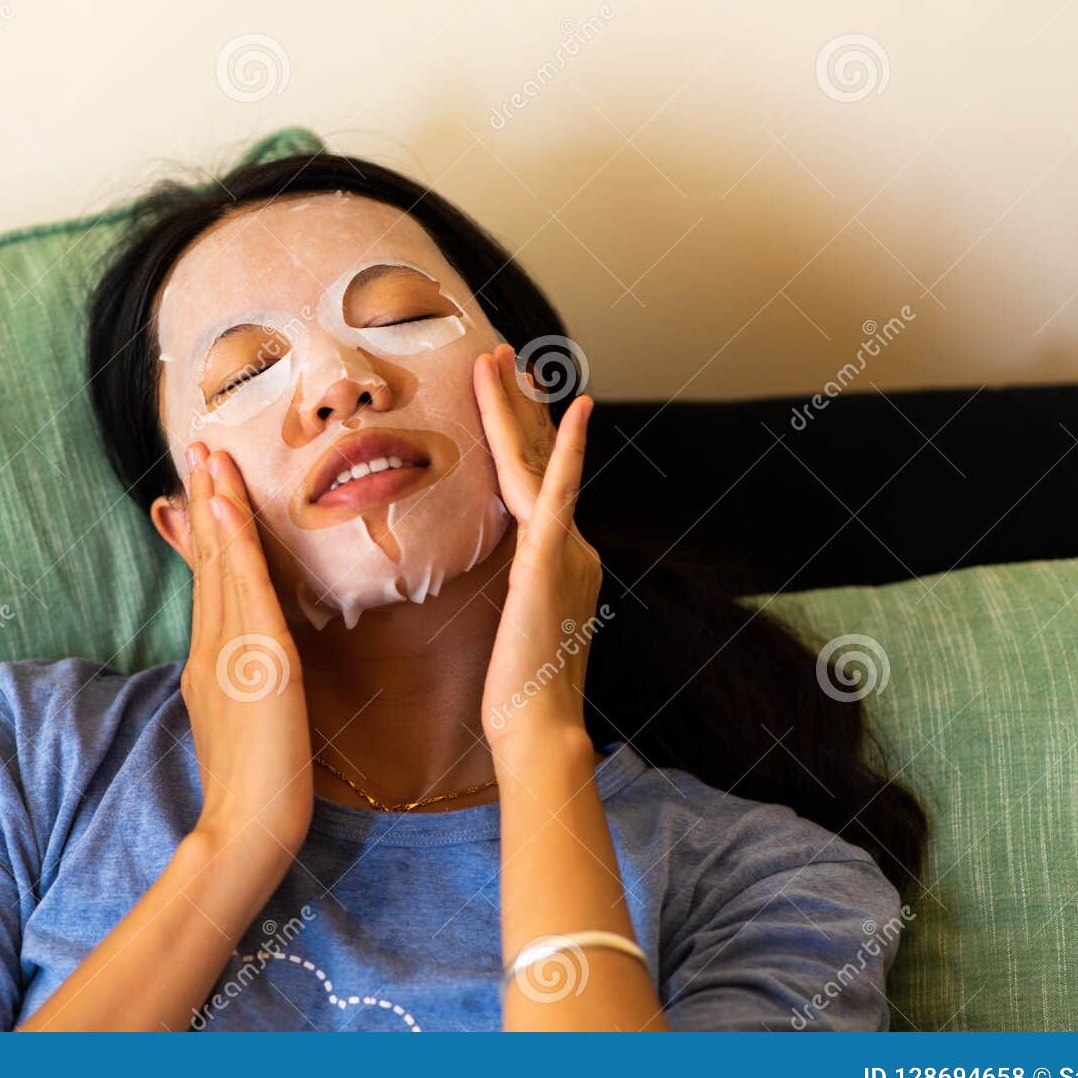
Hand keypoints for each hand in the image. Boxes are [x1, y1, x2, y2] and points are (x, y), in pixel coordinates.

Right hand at [179, 443, 312, 853]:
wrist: (246, 825)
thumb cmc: (255, 786)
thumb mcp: (242, 721)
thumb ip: (239, 684)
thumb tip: (246, 661)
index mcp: (209, 659)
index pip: (209, 581)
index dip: (206, 531)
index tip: (202, 488)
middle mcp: (211, 644)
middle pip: (208, 559)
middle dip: (204, 500)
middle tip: (199, 446)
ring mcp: (228, 647)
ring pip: (222, 562)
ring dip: (217, 503)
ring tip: (211, 453)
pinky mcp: (254, 656)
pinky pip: (242, 586)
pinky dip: (234, 542)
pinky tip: (225, 504)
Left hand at [472, 345, 600, 766]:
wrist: (538, 724)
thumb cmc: (519, 688)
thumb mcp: (513, 626)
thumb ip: (516, 588)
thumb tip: (506, 573)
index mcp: (558, 558)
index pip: (533, 481)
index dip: (522, 433)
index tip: (505, 391)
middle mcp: (570, 545)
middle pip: (538, 458)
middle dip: (520, 402)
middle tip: (502, 352)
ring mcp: (566, 549)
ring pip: (537, 462)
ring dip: (519, 406)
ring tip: (502, 357)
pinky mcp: (551, 561)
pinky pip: (557, 494)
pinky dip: (569, 449)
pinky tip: (576, 408)